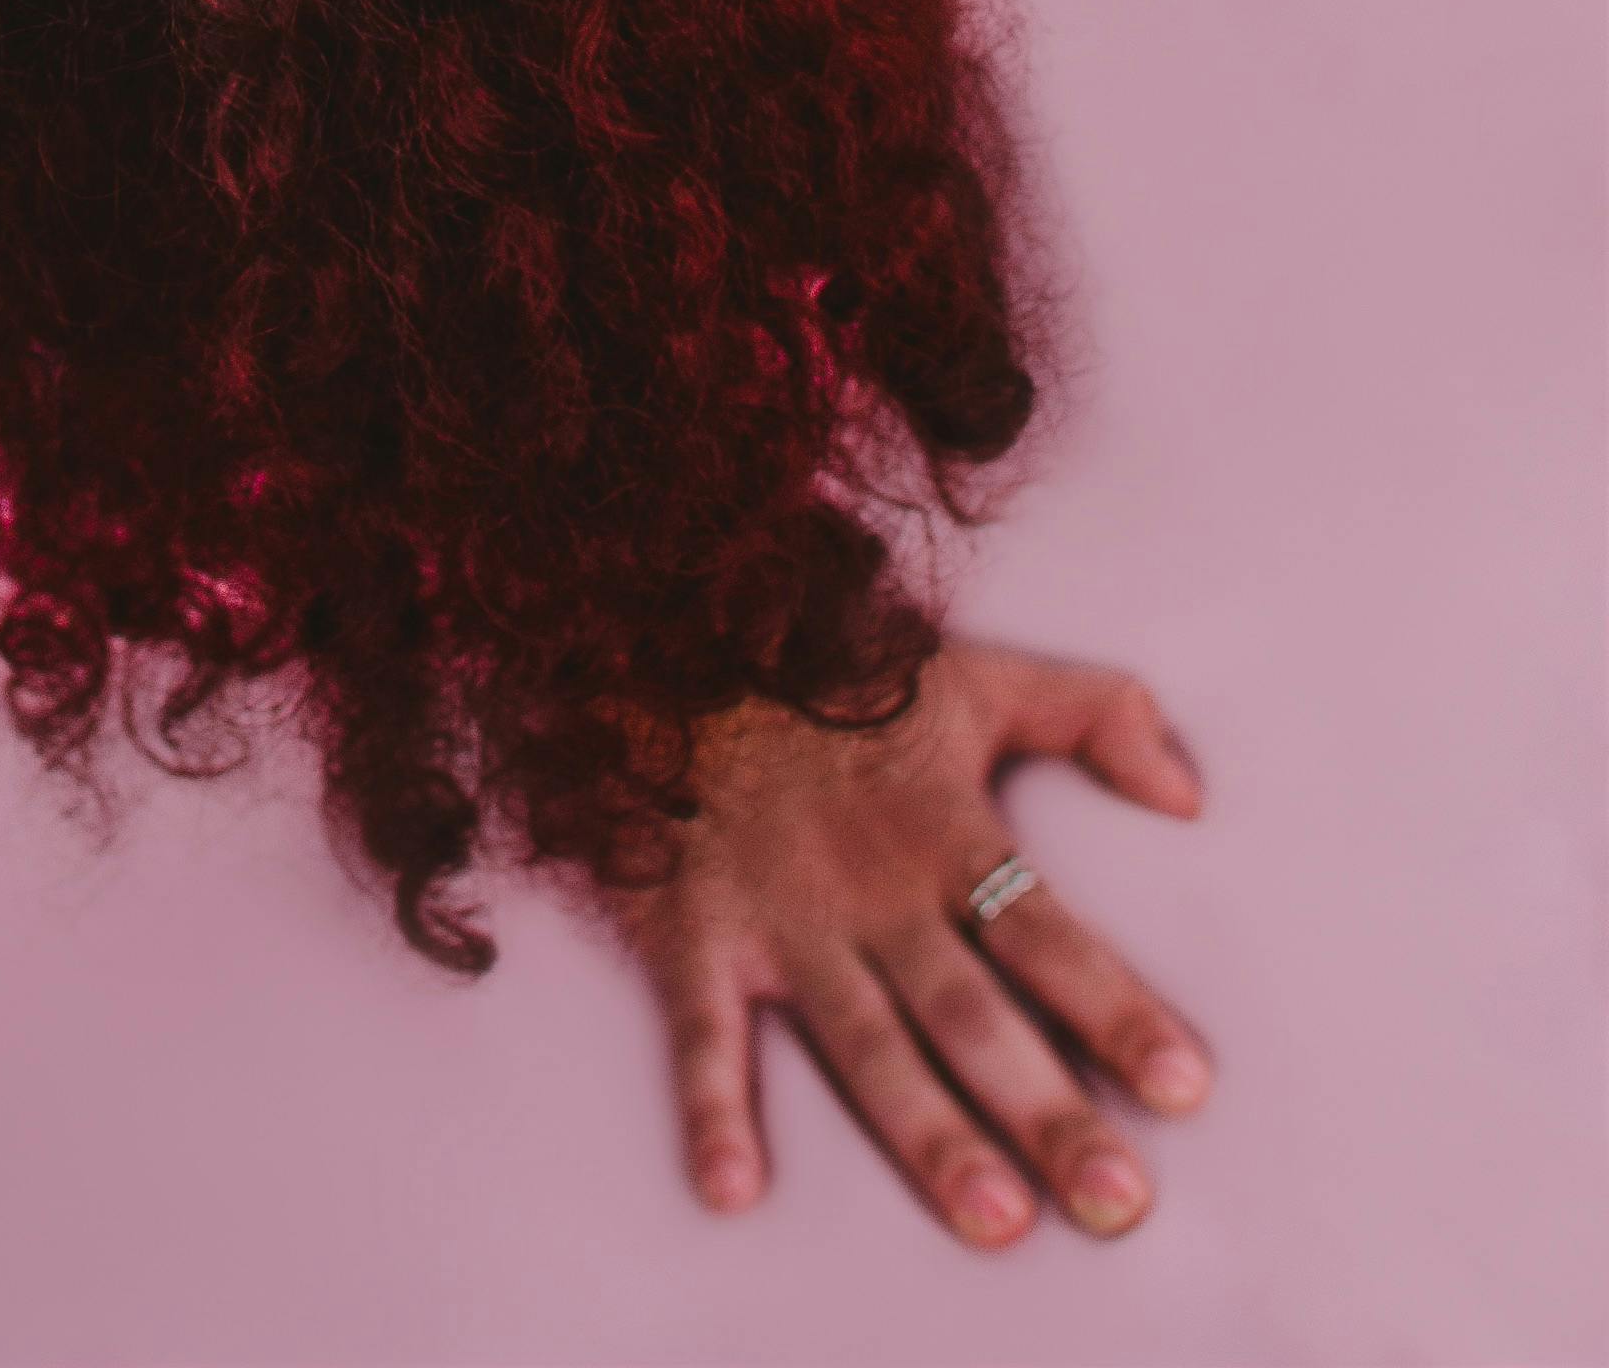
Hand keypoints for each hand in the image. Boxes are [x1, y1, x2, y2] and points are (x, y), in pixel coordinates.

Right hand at [610, 634, 1212, 1249]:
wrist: (675, 643)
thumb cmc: (838, 678)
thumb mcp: (977, 675)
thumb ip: (1093, 713)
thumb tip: (1191, 795)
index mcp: (943, 831)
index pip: (1045, 932)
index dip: (1115, 1007)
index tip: (1185, 1088)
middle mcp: (873, 893)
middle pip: (970, 1016)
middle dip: (1043, 1111)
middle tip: (1115, 1203)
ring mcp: (783, 921)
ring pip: (867, 1047)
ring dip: (928, 1136)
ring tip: (994, 1222)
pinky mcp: (697, 935)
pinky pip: (702, 1031)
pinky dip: (710, 1108)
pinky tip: (733, 1190)